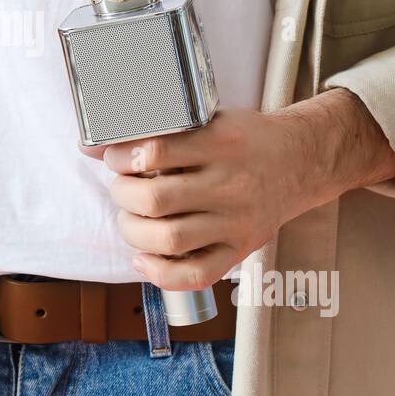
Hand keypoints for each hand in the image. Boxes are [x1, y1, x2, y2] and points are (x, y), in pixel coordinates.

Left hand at [86, 88, 394, 290]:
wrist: (302, 161)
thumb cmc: (246, 139)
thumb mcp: (207, 121)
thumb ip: (157, 133)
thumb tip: (92, 147)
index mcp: (219, 143)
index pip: (155, 153)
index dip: (121, 158)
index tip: (115, 158)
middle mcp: (229, 184)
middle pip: (155, 199)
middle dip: (122, 195)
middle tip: (123, 189)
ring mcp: (235, 221)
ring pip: (169, 239)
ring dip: (133, 232)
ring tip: (132, 219)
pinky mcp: (240, 249)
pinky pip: (196, 274)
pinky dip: (160, 273)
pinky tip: (143, 258)